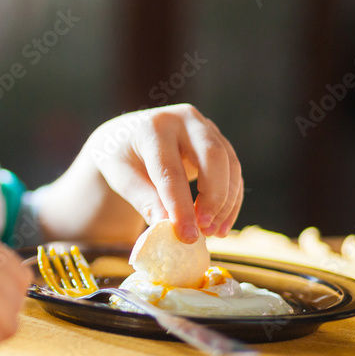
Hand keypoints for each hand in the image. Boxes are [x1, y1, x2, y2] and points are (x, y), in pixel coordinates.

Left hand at [83, 103, 242, 242]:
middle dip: (213, 198)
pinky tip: (220, 225)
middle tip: (204, 230)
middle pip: (212, 157)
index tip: (186, 235)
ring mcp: (205, 128)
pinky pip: (233, 172)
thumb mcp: (122, 177)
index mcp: (153, 127)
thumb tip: (167, 227)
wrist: (128, 138)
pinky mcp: (219, 141)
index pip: (170, 169)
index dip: (180, 205)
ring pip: (228, 165)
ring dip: (225, 203)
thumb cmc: (122, 158)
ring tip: (213, 233)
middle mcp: (184, 120)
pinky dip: (230, 200)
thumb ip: (144, 200)